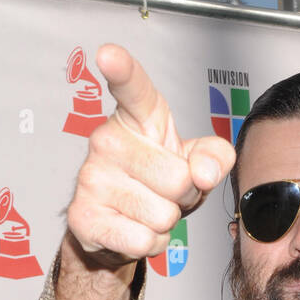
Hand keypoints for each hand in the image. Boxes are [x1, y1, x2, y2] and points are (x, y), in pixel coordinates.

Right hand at [65, 43, 236, 265]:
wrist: (119, 228)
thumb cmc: (160, 184)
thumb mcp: (197, 164)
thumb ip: (216, 157)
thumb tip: (203, 172)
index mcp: (137, 117)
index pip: (131, 87)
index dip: (121, 69)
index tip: (108, 54)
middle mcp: (107, 139)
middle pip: (178, 180)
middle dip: (184, 197)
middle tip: (165, 193)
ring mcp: (91, 177)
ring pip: (162, 215)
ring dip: (166, 224)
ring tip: (148, 211)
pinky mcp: (83, 216)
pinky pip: (143, 241)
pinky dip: (151, 245)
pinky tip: (134, 230)